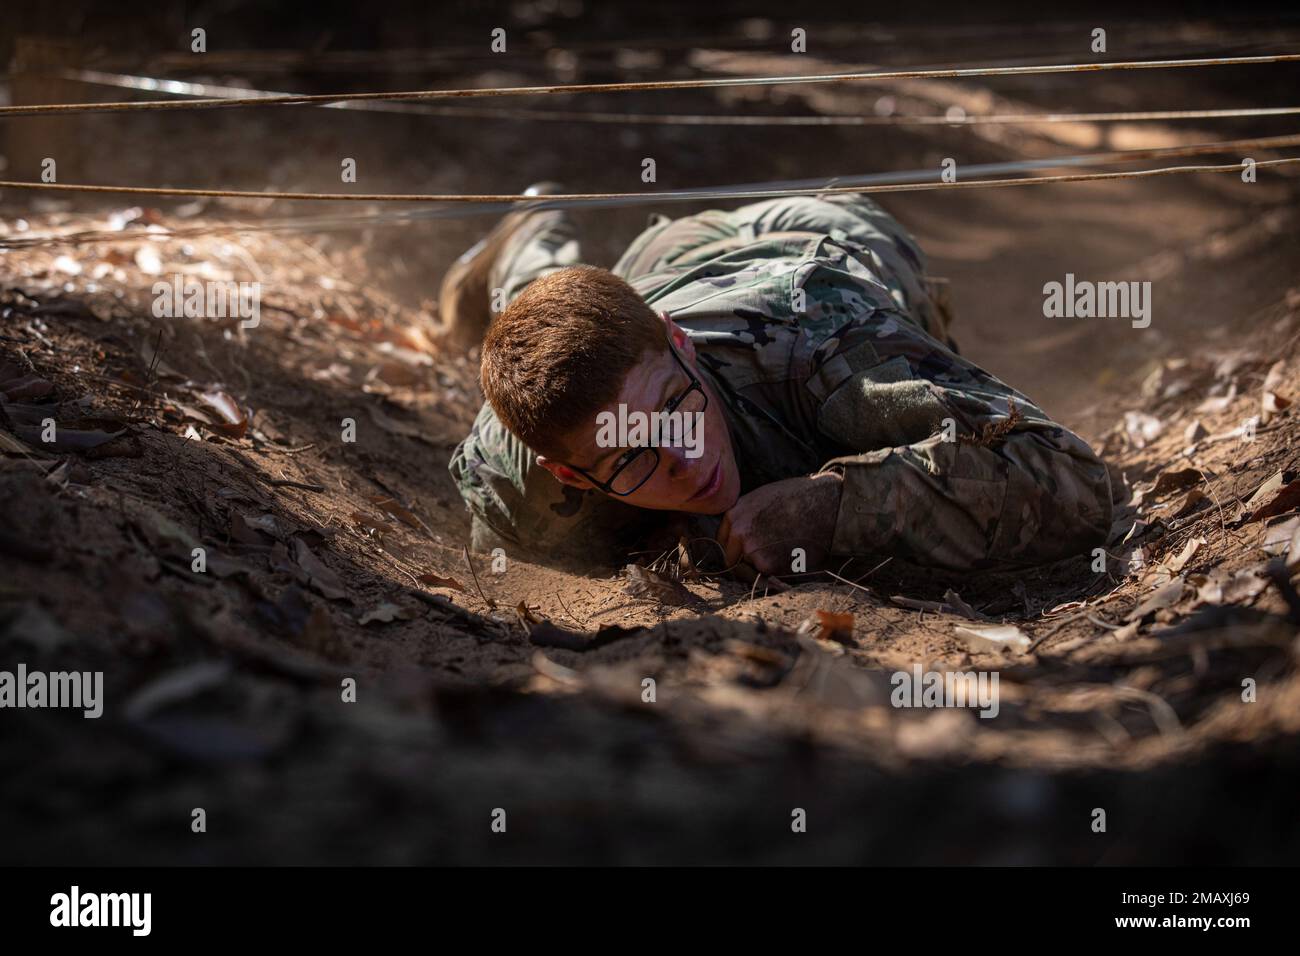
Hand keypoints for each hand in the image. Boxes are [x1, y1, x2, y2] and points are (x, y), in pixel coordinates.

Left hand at [717, 473, 842, 575]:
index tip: (745, 553)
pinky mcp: (767, 564)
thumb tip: (738, 537)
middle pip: (731, 559)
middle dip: (745, 563)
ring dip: (762, 567)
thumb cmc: (799, 498)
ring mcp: (751, 549)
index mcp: (734, 513)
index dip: (734, 548)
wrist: (825, 504)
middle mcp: (738, 532)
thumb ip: (746, 516)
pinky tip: (793, 555)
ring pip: (749, 569)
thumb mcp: (763, 498)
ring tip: (784, 552)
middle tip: (766, 560)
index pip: (722, 540)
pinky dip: (778, 571)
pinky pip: (766, 575)